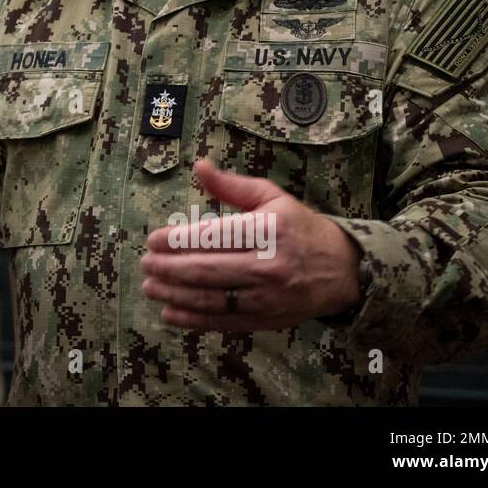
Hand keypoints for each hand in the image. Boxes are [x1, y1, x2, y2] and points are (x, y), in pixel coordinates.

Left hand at [140, 159, 362, 330]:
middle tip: (145, 263)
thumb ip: (232, 185)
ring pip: (210, 299)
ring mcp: (266, 297)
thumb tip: (199, 166)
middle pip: (205, 270)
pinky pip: (222, 321)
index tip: (153, 240)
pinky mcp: (266, 319)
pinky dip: (193, 320)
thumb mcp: (272, 198)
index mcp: (267, 230)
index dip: (176, 240)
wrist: (342, 270)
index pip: (211, 237)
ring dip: (173, 294)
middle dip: (167, 268)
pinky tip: (171, 312)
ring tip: (150, 286)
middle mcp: (267, 266)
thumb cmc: (300, 228)